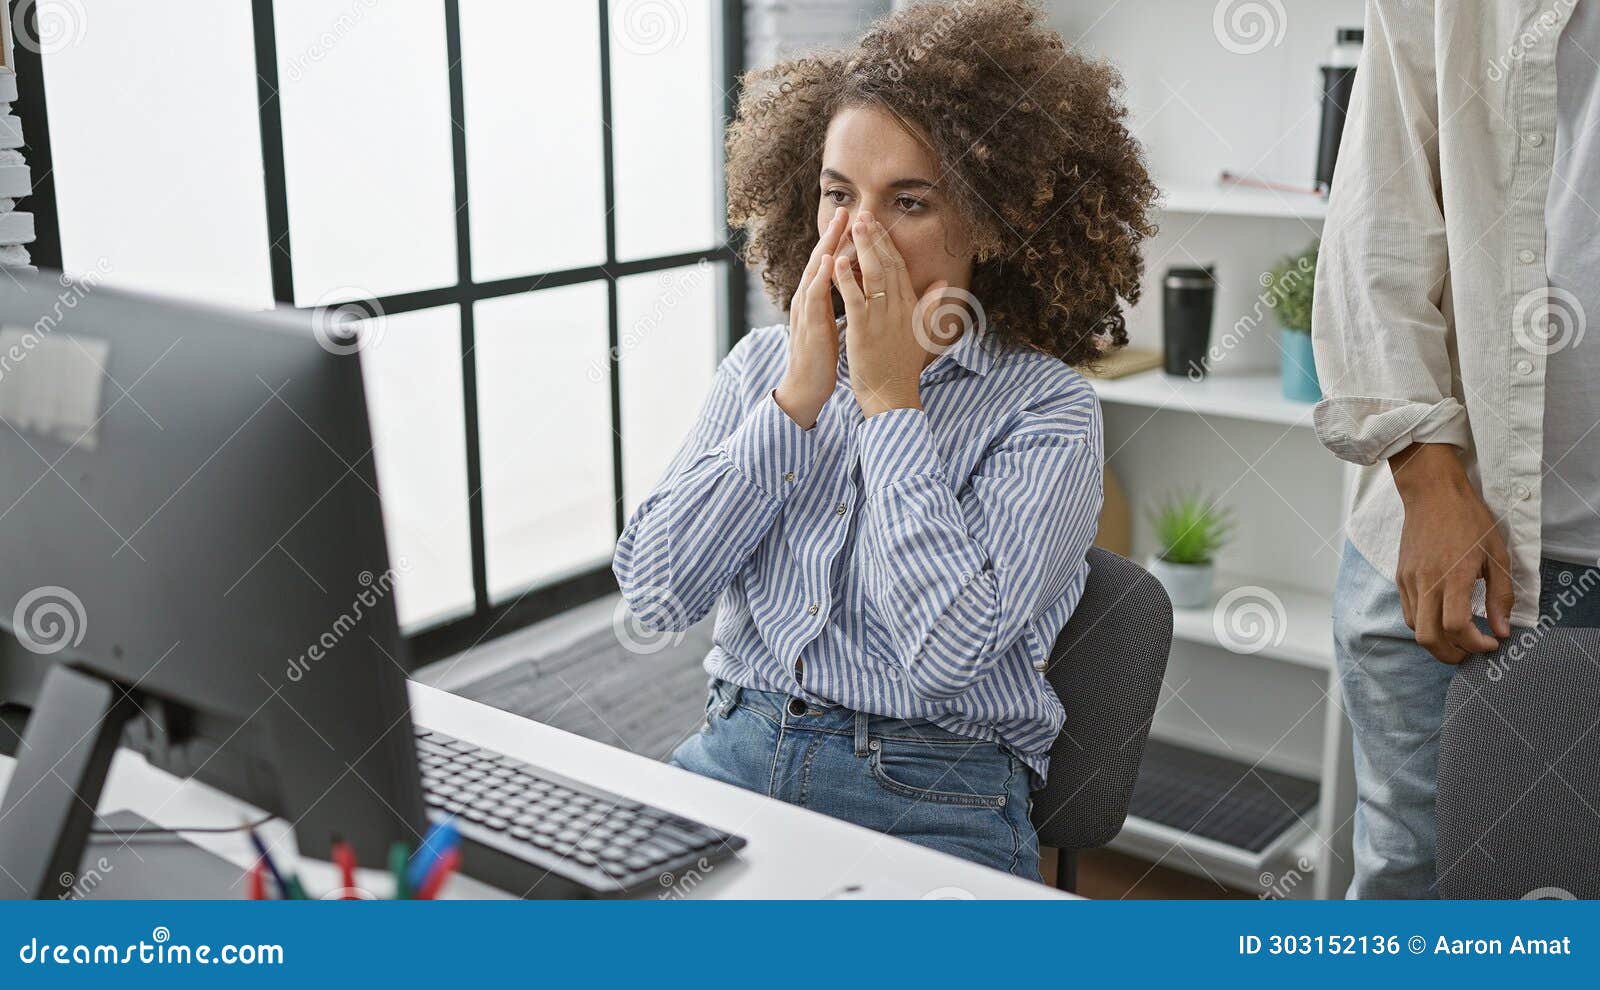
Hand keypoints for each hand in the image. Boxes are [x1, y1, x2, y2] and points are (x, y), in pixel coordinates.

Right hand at [774, 207, 849, 429]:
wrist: (807, 386)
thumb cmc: (824, 356)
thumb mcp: (837, 323)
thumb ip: (844, 303)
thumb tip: (858, 288)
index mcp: (817, 298)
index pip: (830, 262)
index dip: (842, 241)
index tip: (857, 221)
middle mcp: (808, 298)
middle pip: (820, 258)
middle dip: (833, 234)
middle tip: (847, 209)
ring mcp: (805, 309)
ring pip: (815, 270)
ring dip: (826, 245)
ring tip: (838, 224)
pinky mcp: (808, 324)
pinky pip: (813, 295)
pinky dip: (821, 275)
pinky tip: (828, 260)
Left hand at [833, 211, 946, 417]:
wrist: (893, 397)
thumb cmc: (901, 368)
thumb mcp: (920, 333)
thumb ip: (930, 306)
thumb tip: (944, 283)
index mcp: (910, 308)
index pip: (900, 268)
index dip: (888, 244)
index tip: (877, 224)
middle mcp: (899, 309)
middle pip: (888, 266)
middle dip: (875, 238)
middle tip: (864, 215)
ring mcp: (882, 319)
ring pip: (874, 277)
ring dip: (863, 250)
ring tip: (854, 228)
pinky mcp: (865, 332)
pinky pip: (855, 300)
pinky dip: (846, 279)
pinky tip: (837, 262)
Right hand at [1389, 443, 1513, 663]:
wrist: (1432, 494)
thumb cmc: (1469, 520)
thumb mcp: (1497, 556)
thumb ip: (1500, 596)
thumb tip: (1501, 631)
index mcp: (1453, 576)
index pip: (1457, 627)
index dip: (1475, 644)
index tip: (1491, 643)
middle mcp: (1427, 582)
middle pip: (1428, 638)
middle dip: (1452, 654)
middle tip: (1472, 651)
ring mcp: (1409, 581)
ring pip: (1415, 629)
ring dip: (1437, 642)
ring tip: (1458, 638)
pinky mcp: (1400, 577)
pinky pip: (1409, 612)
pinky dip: (1425, 625)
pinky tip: (1442, 618)